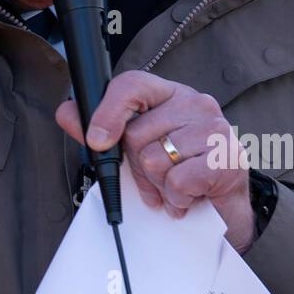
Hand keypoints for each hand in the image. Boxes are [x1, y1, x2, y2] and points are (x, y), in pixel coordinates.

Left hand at [56, 70, 257, 252]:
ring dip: (159, 187)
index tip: (96, 141)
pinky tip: (189, 197)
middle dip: (138, 168)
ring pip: (155, 160)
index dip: (108, 112)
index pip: (132, 85)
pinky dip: (177, 199)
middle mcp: (195, 102)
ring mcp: (215, 128)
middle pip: (136, 134)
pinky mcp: (227, 157)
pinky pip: (178, 181)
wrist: (223, 208)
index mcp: (169, 94)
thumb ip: (101, 132)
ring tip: (174, 189)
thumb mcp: (137, 150)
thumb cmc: (179, 173)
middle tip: (155, 180)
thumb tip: (66, 112)